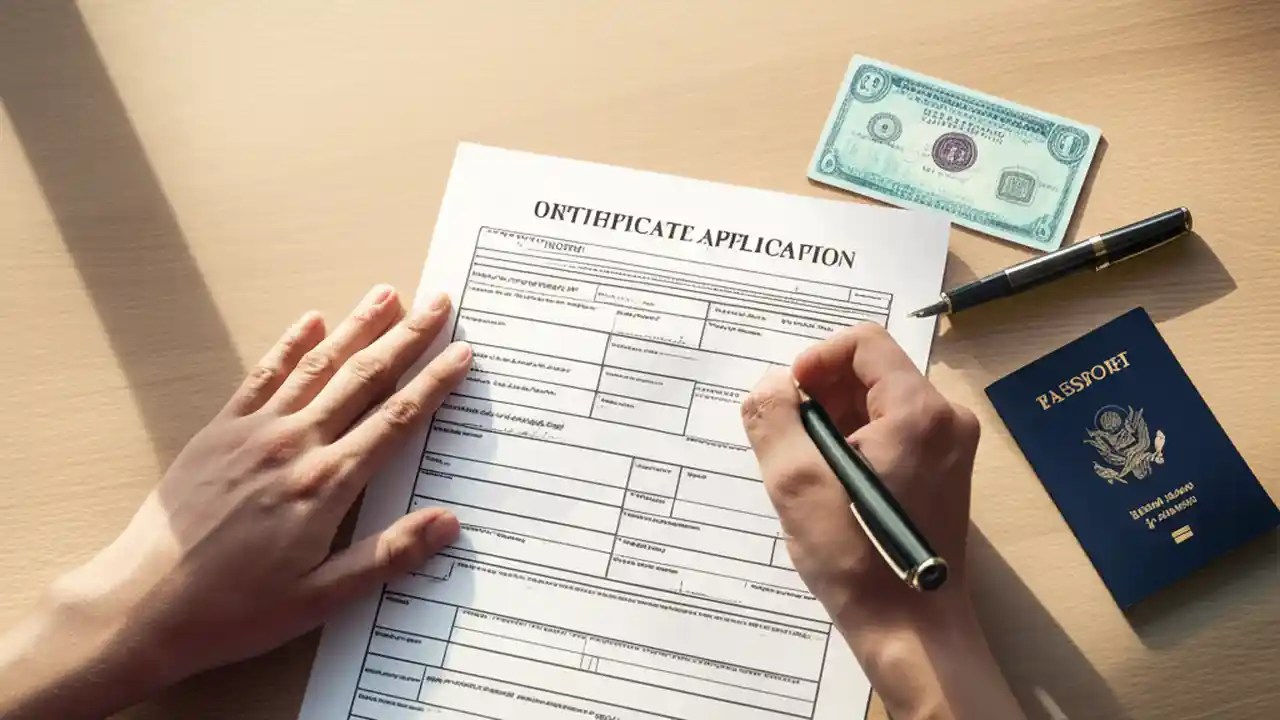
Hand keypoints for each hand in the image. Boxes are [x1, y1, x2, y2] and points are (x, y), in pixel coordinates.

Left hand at [0, 285, 471, 718]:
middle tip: (438, 304)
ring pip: (318, 366)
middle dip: (406, 337)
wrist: (142, 602)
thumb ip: (387, 556)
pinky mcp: (219, 431)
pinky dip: (289, 345)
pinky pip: (262, 376)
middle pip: (363, 378)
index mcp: (326, 484)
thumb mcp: (320, 598)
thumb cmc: (233, 609)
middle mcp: (294, 444)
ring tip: (386, 294)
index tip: (462, 353)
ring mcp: (254, 432)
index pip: (396, 420)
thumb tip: (448, 523)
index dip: (434, 382)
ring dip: (355, 326)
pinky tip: (310, 321)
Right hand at [741, 323, 977, 624]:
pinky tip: (832, 485)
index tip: (788, 399)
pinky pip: (894, 434)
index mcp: (918, 412)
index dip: (816, 360)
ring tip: (808, 467)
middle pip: (873, 372)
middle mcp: (946, 420)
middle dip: (823, 395)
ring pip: (881, 404)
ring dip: (836, 421)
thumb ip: (775, 420)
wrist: (912, 631)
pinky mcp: (945, 475)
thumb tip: (770, 385)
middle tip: (790, 438)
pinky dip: (857, 444)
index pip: (864, 343)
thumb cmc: (856, 559)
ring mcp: (951, 449)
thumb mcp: (797, 485)